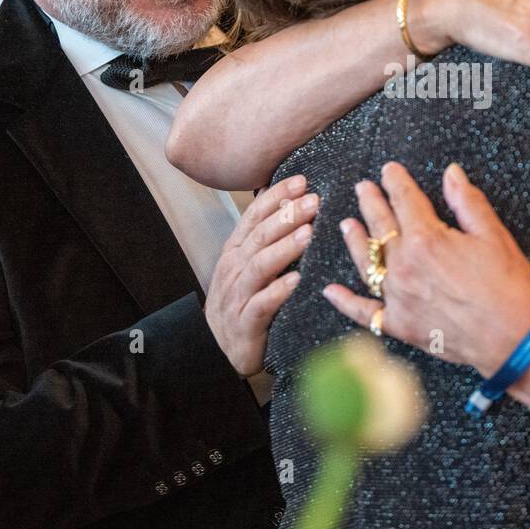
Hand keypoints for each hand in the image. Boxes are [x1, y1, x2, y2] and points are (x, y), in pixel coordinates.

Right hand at [205, 174, 317, 375]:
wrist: (215, 348)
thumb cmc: (241, 300)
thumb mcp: (248, 264)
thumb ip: (263, 234)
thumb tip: (281, 196)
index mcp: (236, 251)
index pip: (254, 216)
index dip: (276, 197)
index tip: (301, 180)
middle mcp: (234, 268)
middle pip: (260, 236)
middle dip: (287, 216)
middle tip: (313, 201)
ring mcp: (238, 295)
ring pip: (260, 266)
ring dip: (285, 248)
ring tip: (308, 233)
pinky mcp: (246, 323)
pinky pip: (261, 304)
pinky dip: (278, 291)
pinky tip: (296, 281)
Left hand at [322, 161, 529, 378]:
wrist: (512, 339)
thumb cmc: (508, 287)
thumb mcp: (493, 235)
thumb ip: (467, 202)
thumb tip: (451, 173)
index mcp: (426, 239)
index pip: (405, 201)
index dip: (396, 182)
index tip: (389, 170)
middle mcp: (403, 266)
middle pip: (380, 227)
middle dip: (371, 203)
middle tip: (363, 188)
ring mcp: (397, 297)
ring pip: (366, 262)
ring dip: (355, 240)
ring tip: (346, 224)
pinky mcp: (398, 325)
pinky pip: (364, 311)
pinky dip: (345, 301)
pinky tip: (330, 290)